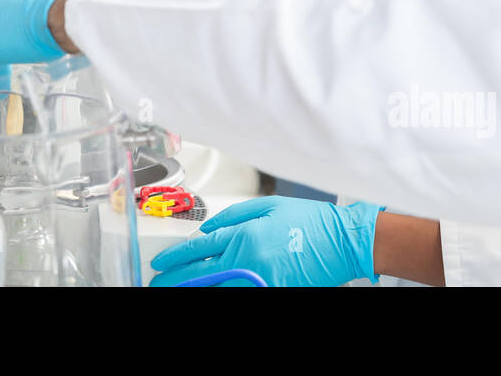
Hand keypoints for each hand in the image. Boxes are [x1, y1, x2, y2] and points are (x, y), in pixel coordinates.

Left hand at [149, 196, 384, 287]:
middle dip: (175, 280)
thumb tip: (208, 228)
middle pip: (200, 275)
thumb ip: (234, 216)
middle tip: (157, 283)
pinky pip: (241, 294)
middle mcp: (248, 260)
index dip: (175, 258)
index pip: (198, 249)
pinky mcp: (274, 291)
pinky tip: (209, 292)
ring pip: (217, 289)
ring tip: (174, 289)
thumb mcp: (269, 206)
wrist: (342, 242)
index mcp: (244, 235)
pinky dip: (222, 293)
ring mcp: (260, 280)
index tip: (160, 263)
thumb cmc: (311, 222)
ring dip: (193, 289)